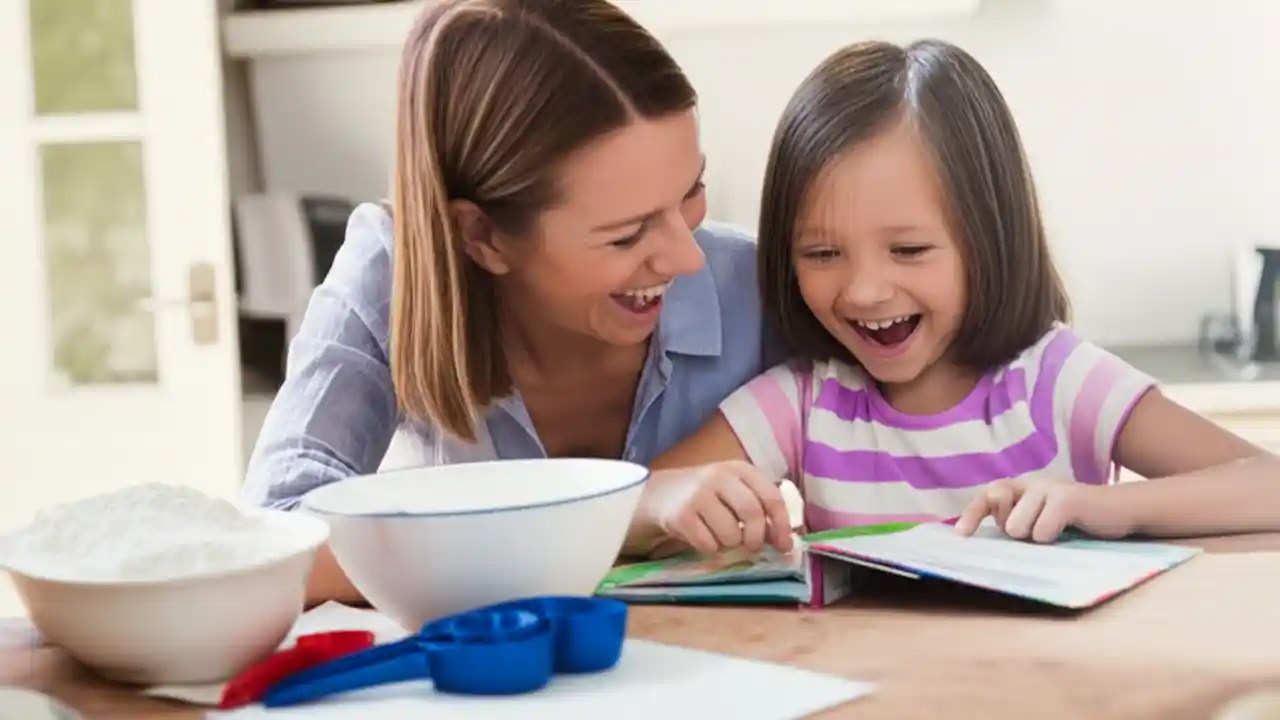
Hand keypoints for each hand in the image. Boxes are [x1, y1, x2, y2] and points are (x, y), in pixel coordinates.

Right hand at [640, 461, 794, 555]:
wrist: (659, 493)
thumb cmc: (706, 496)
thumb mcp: (733, 494)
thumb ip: (759, 512)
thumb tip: (783, 541)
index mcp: (740, 469)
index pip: (771, 496)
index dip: (781, 524)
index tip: (784, 545)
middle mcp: (720, 476)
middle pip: (752, 513)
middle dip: (756, 537)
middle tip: (752, 547)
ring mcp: (699, 494)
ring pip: (730, 533)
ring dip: (729, 544)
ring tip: (719, 535)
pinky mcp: (682, 515)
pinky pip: (709, 544)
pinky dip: (710, 548)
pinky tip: (702, 536)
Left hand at [954, 477, 1133, 542]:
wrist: (1120, 510)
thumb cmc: (1076, 520)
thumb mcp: (1041, 519)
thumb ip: (1016, 519)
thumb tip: (990, 532)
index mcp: (1022, 487)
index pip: (988, 496)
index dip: (973, 514)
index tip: (961, 534)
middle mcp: (1031, 482)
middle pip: (1004, 521)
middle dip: (1018, 533)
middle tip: (1043, 528)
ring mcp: (1048, 487)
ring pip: (1018, 530)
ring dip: (1037, 538)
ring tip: (1059, 529)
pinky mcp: (1066, 499)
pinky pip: (1041, 533)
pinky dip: (1053, 539)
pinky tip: (1069, 529)